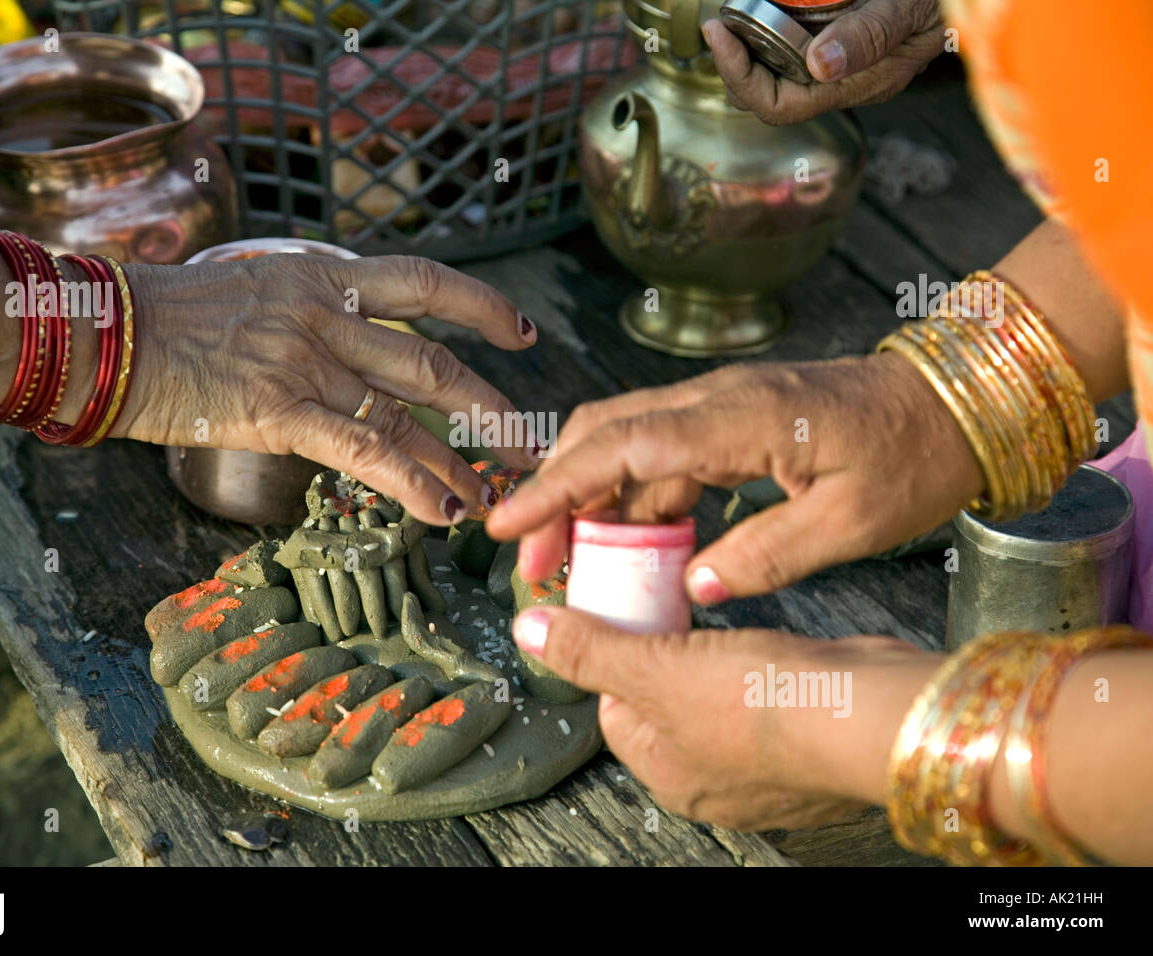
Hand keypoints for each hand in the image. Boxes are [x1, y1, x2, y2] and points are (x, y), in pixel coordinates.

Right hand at [116, 253, 539, 525]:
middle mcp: (326, 316)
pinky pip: (365, 450)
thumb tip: (340, 348)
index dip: (482, 307)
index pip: (423, 283)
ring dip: (459, 458)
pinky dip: (412, 482)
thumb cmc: (165, 316)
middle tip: (527, 441)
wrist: (105, 330)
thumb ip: (304, 317)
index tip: (520, 332)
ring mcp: (307, 362)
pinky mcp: (281, 411)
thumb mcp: (249, 293)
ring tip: (495, 492)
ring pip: (408, 413)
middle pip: (431, 362)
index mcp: (321, 279)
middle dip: (489, 406)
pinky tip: (443, 511)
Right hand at [488, 353, 983, 601]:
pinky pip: (660, 455)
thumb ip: (768, 555)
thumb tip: (692, 592)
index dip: (560, 487)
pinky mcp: (727, 421)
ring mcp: (719, 406)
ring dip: (589, 501)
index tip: (512, 525)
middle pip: (605, 436)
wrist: (953, 402)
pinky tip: (630, 546)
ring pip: (625, 445)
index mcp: (741, 419)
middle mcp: (716, 401)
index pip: (625, 446)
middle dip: (556, 497)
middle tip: (532, 563)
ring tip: (570, 565)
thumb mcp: (853, 523)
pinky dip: (632, 499)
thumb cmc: (912, 456)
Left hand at [511, 605, 936, 829]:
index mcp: (668, 776)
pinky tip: (757, 638)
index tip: (615, 616)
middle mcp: (715, 778)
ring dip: (707, 653)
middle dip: (659, 652)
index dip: (610, 660)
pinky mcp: (805, 728)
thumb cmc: (765, 706)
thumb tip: (529, 634)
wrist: (872, 709)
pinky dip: (755, 660)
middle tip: (659, 604)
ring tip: (704, 613)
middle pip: (663, 702)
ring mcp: (766, 758)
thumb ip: (590, 651)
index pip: (614, 712)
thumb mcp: (655, 670)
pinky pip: (762, 689)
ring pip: (714, 693)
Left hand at [703, 0, 945, 125]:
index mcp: (860, 83)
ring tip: (731, 18)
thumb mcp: (910, 8)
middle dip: (736, 66)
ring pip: (778, 74)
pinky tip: (761, 8)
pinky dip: (770, 33)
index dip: (740, 76)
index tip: (721, 35)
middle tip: (719, 25)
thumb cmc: (948, 3)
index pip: (780, 106)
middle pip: (770, 95)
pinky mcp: (846, 44)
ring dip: (749, 50)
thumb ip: (871, 35)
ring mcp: (846, 65)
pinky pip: (796, 52)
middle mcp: (847, 82)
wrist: (970, 2)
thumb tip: (820, 66)